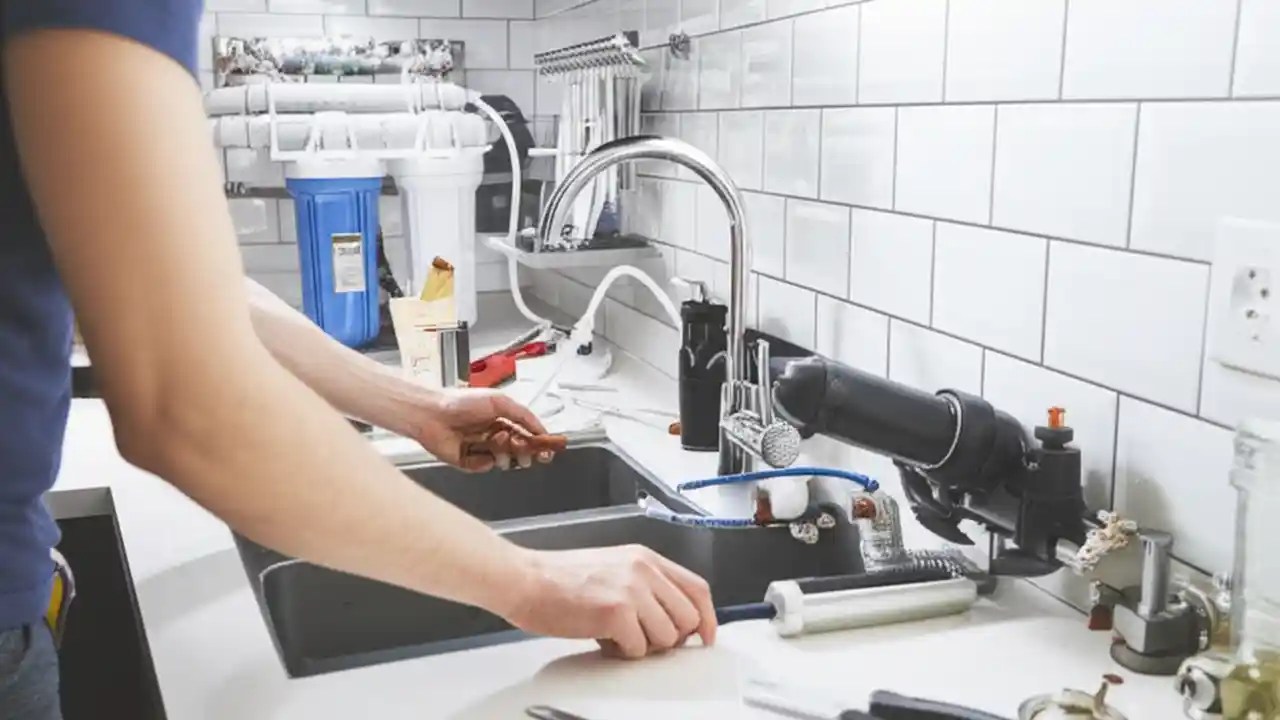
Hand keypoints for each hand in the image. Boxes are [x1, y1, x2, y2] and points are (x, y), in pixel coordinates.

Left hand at [415, 389, 554, 471]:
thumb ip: (524, 415)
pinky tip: (475, 450)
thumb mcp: (499, 402)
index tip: (548, 451)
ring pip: (503, 461)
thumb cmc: (461, 402)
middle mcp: (493, 435)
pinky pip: (483, 467)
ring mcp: (481, 449)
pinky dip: (482, 461)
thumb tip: (541, 429)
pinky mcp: (467, 461)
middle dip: (524, 454)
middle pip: (518, 451)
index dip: (538, 443)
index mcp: (502, 419)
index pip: (527, 434)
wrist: (431, 414)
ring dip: (503, 455)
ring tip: (496, 444)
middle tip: (526, 455)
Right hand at [503, 545, 717, 658]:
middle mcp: (644, 570)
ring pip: (667, 637)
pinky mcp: (616, 612)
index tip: (704, 637)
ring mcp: (631, 590)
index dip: (707, 618)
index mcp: (645, 558)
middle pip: (687, 618)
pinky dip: (622, 652)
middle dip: (669, 638)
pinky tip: (603, 640)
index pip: (697, 588)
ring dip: (644, 646)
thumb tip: (669, 619)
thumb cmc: (559, 578)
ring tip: (617, 636)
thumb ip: (645, 586)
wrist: (525, 579)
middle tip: (643, 638)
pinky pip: (639, 649)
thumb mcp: (613, 568)